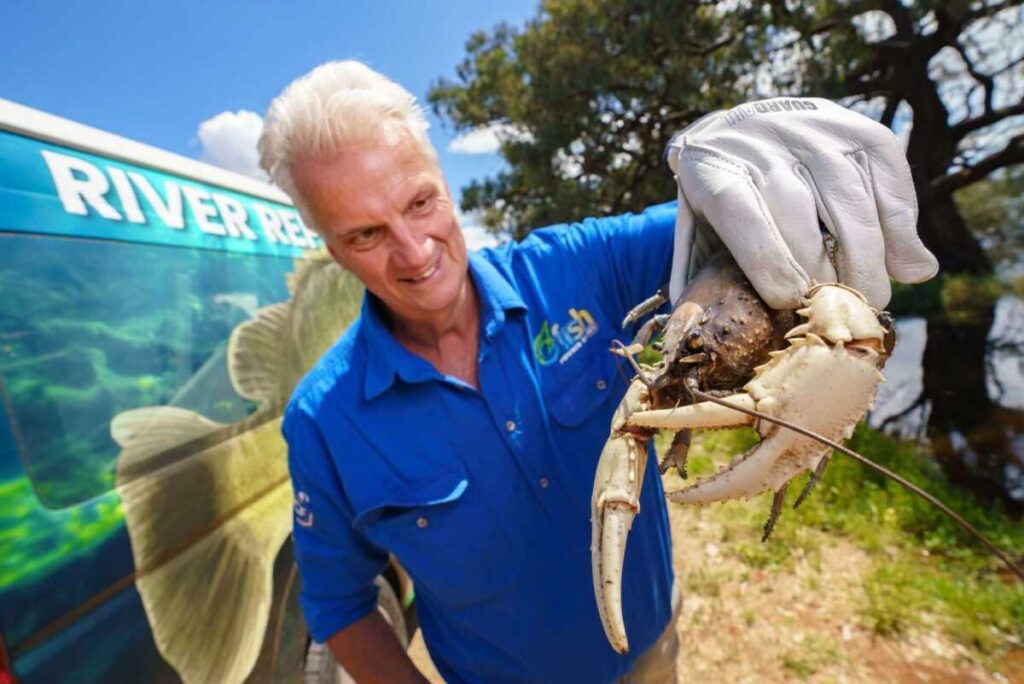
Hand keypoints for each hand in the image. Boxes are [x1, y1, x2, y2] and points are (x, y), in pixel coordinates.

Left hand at [665, 98, 937, 308]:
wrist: (743, 127)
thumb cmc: (722, 196)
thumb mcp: (697, 228)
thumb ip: (698, 271)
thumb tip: (692, 327)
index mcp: (715, 172)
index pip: (740, 212)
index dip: (767, 259)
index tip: (789, 301)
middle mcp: (764, 144)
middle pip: (800, 210)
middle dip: (826, 269)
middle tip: (842, 311)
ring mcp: (813, 131)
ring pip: (849, 197)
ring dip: (869, 255)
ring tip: (872, 297)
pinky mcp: (858, 128)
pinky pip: (888, 178)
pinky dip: (901, 225)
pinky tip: (904, 263)